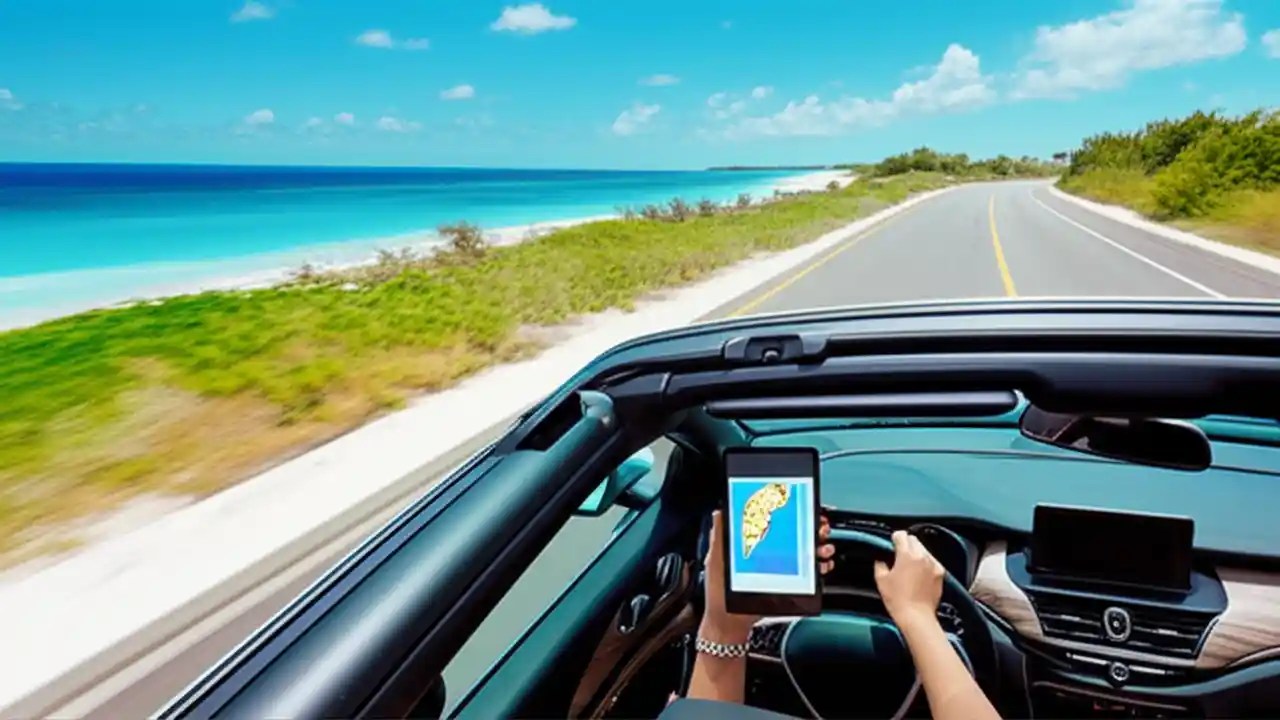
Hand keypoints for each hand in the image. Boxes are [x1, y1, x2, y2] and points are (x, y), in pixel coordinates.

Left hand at [701, 510, 834, 642]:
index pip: (776, 524)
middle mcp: (770, 555)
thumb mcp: (716, 562)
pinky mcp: (789, 585)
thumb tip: (720, 511)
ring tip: (823, 548)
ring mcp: (781, 570)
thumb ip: (720, 537)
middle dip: (812, 530)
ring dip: (819, 547)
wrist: (729, 623)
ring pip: (806, 554)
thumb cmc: (719, 593)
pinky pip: (809, 573)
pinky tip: (823, 565)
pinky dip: (820, 567)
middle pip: (796, 537)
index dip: (790, 515)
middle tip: (819, 528)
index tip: (802, 509)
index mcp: (753, 545)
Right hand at [874, 530, 945, 630]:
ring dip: (916, 553)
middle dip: (906, 544)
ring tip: (909, 565)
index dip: (894, 538)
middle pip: (914, 539)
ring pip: (924, 550)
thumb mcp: (881, 580)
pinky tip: (919, 574)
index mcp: (907, 555)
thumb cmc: (897, 599)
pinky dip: (925, 563)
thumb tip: (882, 559)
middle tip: (899, 555)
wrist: (916, 617)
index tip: (891, 544)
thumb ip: (880, 564)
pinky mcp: (940, 574)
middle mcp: (923, 556)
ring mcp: (934, 564)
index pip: (901, 535)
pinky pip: (932, 561)